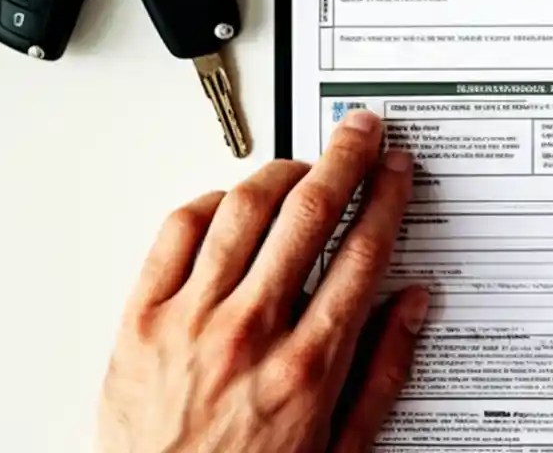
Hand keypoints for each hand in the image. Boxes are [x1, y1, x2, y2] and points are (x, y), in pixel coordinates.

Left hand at [96, 110, 426, 452]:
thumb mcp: (342, 448)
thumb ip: (383, 372)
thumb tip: (411, 305)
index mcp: (309, 364)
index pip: (362, 252)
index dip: (386, 198)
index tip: (396, 171)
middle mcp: (252, 331)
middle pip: (309, 213)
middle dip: (345, 158)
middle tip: (361, 133)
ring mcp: (192, 320)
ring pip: (243, 210)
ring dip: (282, 171)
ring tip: (302, 164)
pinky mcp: (141, 320)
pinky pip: (176, 232)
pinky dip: (209, 203)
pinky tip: (230, 202)